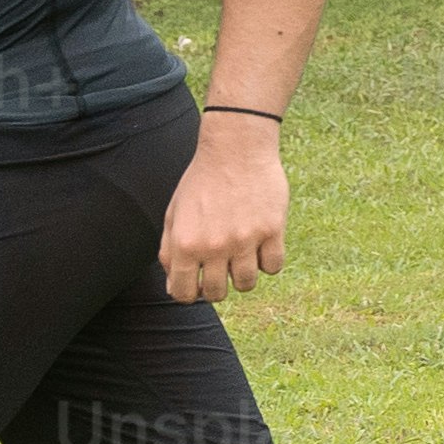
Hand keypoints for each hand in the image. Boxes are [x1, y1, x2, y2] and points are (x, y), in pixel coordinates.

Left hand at [160, 122, 291, 303]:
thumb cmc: (201, 182)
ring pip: (246, 284)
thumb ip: (169, 252)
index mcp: (185, 244)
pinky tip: (262, 244)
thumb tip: (175, 285)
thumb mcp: (174, 214)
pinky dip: (268, 261)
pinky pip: (273, 267)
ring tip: (242, 255)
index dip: (190, 293)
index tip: (198, 281)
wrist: (235, 149)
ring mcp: (245, 240)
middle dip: (217, 286)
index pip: (184, 295)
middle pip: (217, 294)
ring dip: (243, 275)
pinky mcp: (272, 230)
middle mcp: (214, 246)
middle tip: (221, 267)